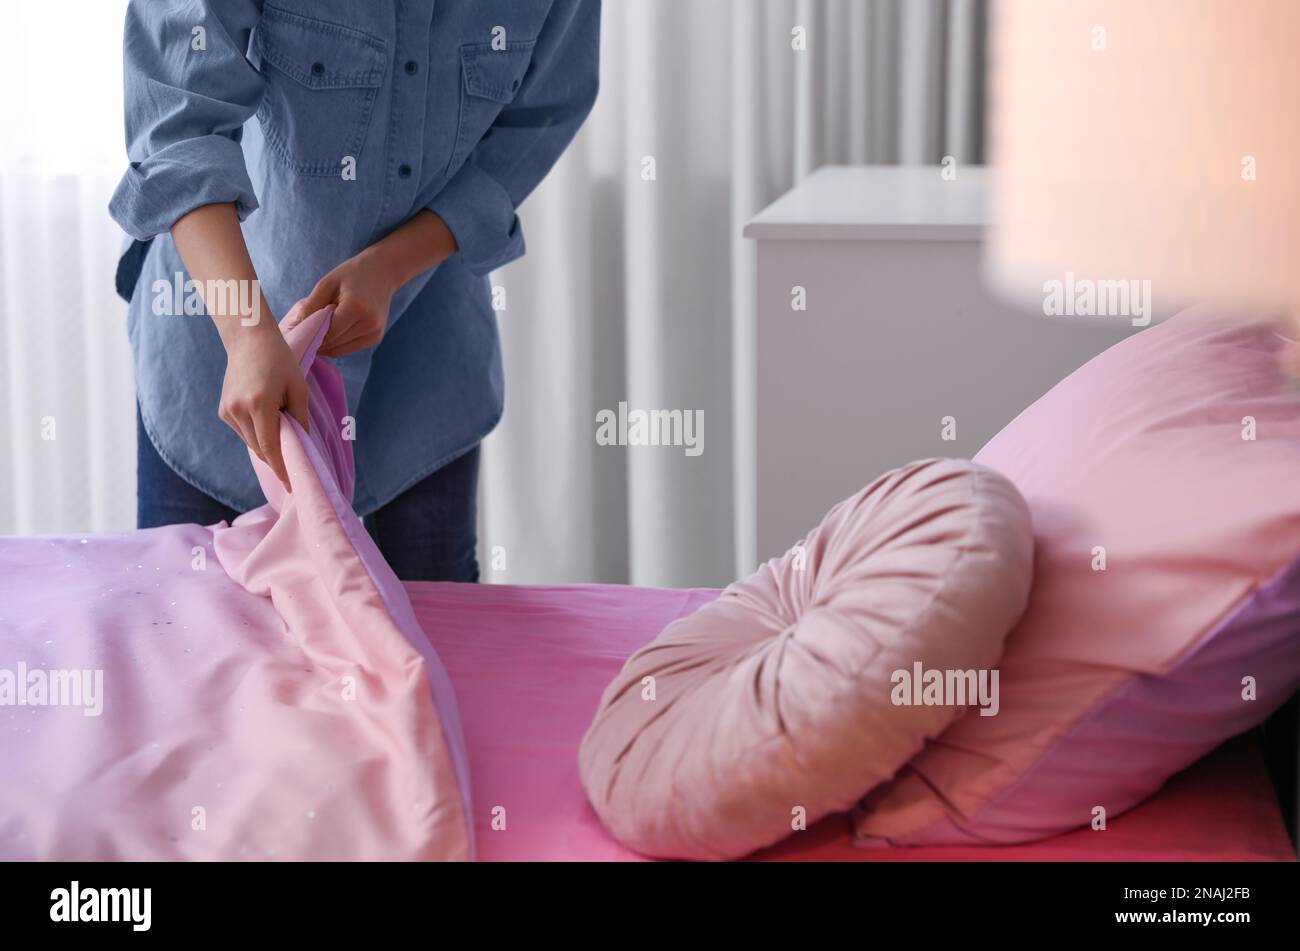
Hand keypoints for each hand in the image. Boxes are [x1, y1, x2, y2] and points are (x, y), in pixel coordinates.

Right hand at [219, 327, 309, 492]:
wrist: (249, 340)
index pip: (271, 448)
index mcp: (259, 405)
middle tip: (295, 470)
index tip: (292, 486)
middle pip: (260, 449)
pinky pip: (243, 432)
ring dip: (267, 447)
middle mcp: (238, 411)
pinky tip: (268, 425)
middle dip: (277, 460)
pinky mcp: (223, 411)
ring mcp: (227, 412)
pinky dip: (257, 435)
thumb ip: (300, 419)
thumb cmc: (280, 360)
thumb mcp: (298, 388)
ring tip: (285, 439)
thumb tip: (303, 447)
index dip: (282, 469)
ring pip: (251, 443)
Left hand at [289, 211, 457, 357]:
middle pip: (334, 343)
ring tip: (314, 333)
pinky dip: (336, 344)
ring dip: (325, 345)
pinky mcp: (376, 337)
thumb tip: (296, 328)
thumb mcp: (327, 283)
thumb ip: (311, 306)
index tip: (296, 332)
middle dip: (315, 341)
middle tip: (301, 334)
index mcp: (356, 308)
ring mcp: (374, 333)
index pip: (328, 332)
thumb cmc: (352, 274)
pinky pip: (349, 348)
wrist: (383, 271)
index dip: (310, 335)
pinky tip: (329, 334)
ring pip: (340, 350)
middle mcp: (369, 323)